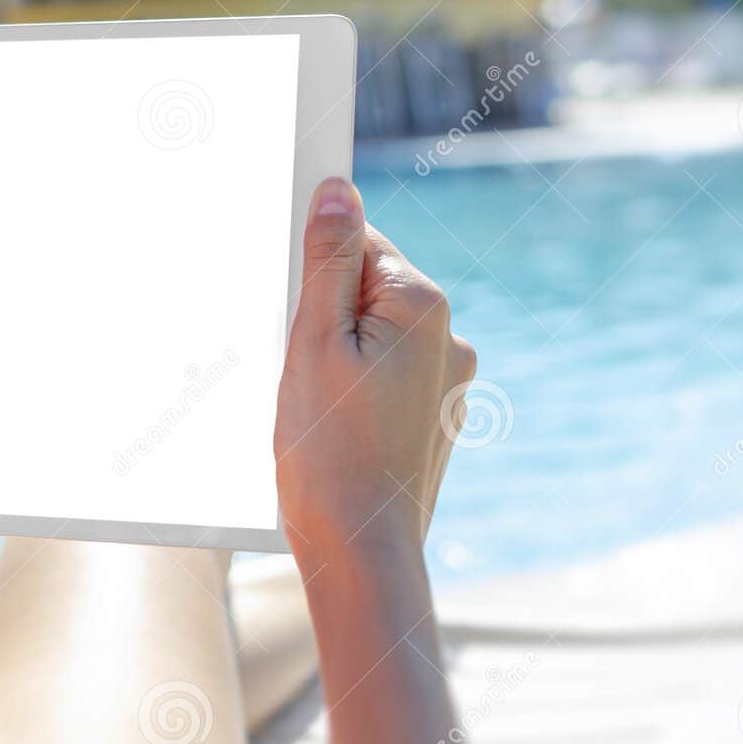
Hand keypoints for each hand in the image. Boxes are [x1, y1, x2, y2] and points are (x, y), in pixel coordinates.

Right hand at [275, 177, 475, 567]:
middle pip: (368, 288)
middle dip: (324, 315)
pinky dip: (356, 390)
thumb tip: (339, 190)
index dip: (312, 271)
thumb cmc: (327, 452)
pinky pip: (387, 377)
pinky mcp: (436, 417)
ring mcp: (448, 382)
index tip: (292, 311)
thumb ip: (327, 261)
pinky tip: (335, 430)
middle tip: (299, 368)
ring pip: (375, 335)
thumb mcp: (312, 342)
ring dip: (338, 354)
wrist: (361, 553)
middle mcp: (450, 338)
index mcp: (422, 306)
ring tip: (316, 408)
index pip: (359, 242)